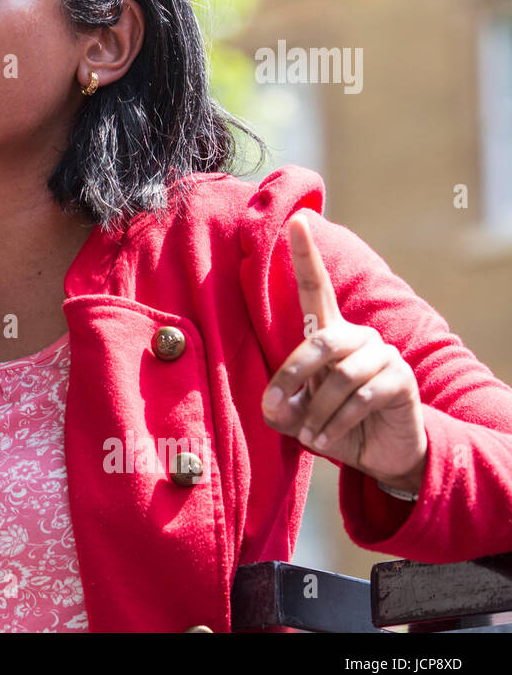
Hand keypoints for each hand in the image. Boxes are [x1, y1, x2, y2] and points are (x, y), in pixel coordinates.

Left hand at [260, 213, 427, 494]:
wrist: (379, 453)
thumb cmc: (330, 423)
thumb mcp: (296, 415)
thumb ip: (279, 407)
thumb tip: (273, 408)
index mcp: (328, 333)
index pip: (315, 286)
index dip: (306, 255)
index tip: (296, 221)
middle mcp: (356, 336)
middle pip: (319, 342)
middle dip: (293, 377)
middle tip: (277, 409)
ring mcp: (382, 355)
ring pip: (341, 376)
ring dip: (318, 412)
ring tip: (311, 434)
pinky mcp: (400, 379)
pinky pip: (363, 398)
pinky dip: (337, 423)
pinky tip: (328, 439)